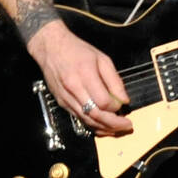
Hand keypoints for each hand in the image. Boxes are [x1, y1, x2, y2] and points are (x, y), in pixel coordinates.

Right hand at [26, 19, 132, 136]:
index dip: (116, 107)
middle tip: (127, 126)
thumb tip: (124, 100)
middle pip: (95, 115)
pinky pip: (79, 118)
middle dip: (113, 124)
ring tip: (117, 129)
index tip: (123, 106)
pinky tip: (103, 126)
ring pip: (86, 120)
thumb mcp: (102, 59)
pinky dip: (92, 125)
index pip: (103, 101)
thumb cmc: (77, 51)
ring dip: (104, 128)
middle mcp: (73, 88)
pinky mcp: (61, 102)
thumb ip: (114, 80)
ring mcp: (66, 97)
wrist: (50, 47)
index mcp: (85, 74)